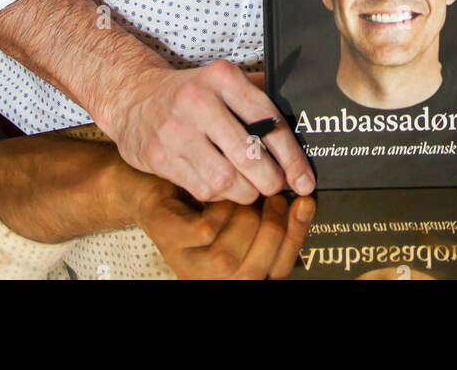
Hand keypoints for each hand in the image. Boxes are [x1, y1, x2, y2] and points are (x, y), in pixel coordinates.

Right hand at [98, 57, 315, 205]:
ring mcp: (176, 131)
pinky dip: (220, 195)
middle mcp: (197, 101)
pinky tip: (224, 187)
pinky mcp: (160, 157)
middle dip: (271, 180)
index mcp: (221, 77)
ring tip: (251, 189)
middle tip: (277, 186)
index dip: (291, 155)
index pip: (267, 120)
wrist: (132, 97)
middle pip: (249, 155)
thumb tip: (299, 119)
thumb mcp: (221, 79)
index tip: (304, 178)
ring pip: (227, 179)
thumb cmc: (190, 92)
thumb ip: (257, 93)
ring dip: (246, 192)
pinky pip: (203, 189)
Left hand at [131, 179, 315, 279]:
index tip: (306, 201)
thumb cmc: (202, 194)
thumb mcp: (240, 207)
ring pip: (228, 258)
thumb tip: (305, 197)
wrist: (150, 176)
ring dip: (246, 219)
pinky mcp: (168, 239)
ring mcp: (185, 264)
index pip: (277, 272)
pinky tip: (223, 189)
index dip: (295, 238)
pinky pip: (206, 231)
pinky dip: (221, 208)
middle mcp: (209, 279)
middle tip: (277, 193)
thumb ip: (267, 214)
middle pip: (254, 274)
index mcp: (232, 274)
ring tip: (248, 190)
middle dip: (273, 230)